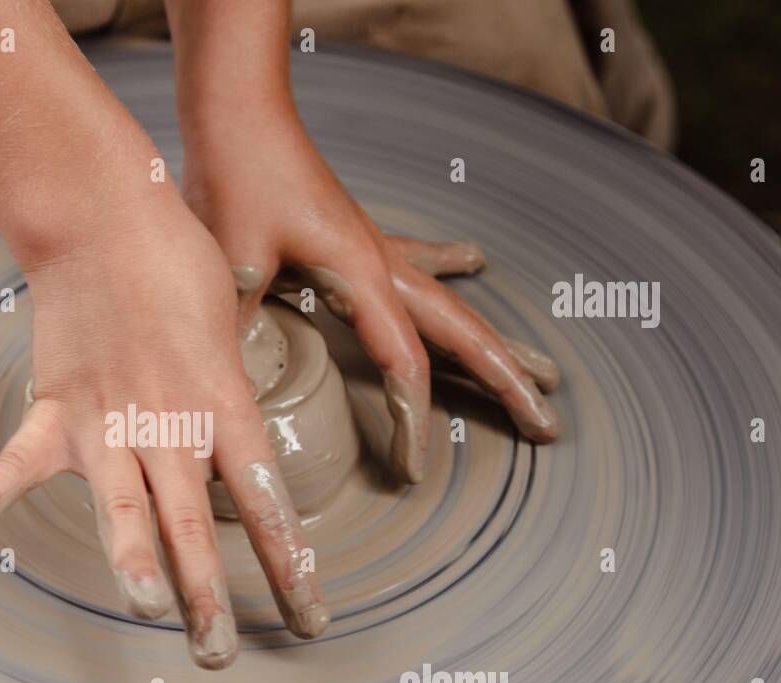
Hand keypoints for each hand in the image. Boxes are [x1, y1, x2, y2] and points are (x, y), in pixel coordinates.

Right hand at [0, 196, 328, 667]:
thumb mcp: (230, 327)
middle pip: (196, 523)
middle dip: (210, 594)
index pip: (268, 502)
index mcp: (223, 404)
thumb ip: (228, 393)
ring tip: (148, 611)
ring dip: (134, 562)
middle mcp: (170, 422)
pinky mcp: (58, 407)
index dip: (293, 566)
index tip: (311, 619)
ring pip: (123, 506)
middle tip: (220, 653)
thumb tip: (234, 436)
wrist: (106, 215)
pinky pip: (21, 460)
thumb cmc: (177, 260)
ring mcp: (110, 419)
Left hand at [180, 106, 560, 482]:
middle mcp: (383, 264)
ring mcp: (375, 248)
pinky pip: (417, 261)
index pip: (404, 364)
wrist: (239, 114)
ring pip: (452, 303)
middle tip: (548, 425)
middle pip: (462, 333)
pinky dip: (448, 266)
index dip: (414, 421)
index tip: (413, 470)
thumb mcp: (234, 260)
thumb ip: (241, 323)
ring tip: (543, 367)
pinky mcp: (357, 236)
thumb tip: (232, 386)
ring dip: (495, 338)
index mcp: (363, 275)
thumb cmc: (237, 178)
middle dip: (507, 381)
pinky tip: (473, 260)